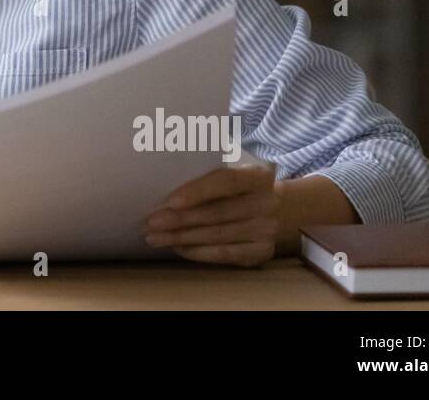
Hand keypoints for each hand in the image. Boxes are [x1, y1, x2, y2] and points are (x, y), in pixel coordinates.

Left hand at [142, 161, 279, 266]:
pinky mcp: (262, 252)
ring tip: (155, 238)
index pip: (226, 181)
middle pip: (218, 212)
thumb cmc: (239, 188)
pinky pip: (225, 254)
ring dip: (182, 238)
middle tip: (151, 223)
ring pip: (218, 236)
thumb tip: (159, 177)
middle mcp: (267, 202)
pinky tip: (178, 248)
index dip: (197, 191)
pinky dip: (198, 252)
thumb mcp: (232, 173)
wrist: (277, 211)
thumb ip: (206, 173)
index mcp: (258, 175)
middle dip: (180, 219)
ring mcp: (267, 229)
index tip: (169, 201)